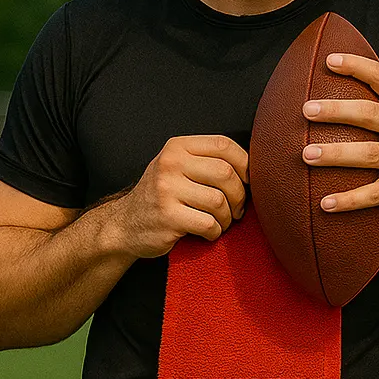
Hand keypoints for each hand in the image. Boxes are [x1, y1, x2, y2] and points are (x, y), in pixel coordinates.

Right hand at [106, 135, 247, 257]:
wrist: (124, 225)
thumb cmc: (163, 196)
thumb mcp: (177, 166)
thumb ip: (206, 159)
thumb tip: (254, 166)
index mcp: (177, 147)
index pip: (223, 145)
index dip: (245, 164)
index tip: (248, 181)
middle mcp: (170, 164)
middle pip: (225, 174)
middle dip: (239, 196)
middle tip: (237, 209)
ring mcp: (166, 190)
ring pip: (219, 201)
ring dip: (228, 218)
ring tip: (221, 222)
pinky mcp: (167, 217)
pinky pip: (209, 224)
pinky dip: (215, 232)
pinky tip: (208, 233)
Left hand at [301, 53, 378, 229]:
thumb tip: (339, 87)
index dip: (357, 66)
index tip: (329, 61)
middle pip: (369, 114)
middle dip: (336, 111)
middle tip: (306, 110)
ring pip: (368, 154)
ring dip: (334, 154)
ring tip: (306, 154)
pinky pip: (373, 195)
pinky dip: (348, 200)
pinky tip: (325, 203)